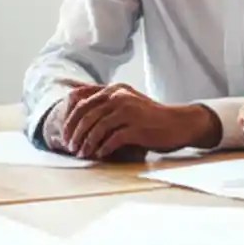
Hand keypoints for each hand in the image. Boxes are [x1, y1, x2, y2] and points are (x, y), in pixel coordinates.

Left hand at [60, 83, 217, 158]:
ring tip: (82, 154)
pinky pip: (113, 139)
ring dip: (86, 143)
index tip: (65, 134)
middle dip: (75, 133)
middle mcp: (120, 96)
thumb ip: (107, 102)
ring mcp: (129, 111)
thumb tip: (77, 105)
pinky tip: (100, 155)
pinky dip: (103, 148)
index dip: (70, 119)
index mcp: (115, 89)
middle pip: (86, 114)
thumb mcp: (127, 102)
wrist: (178, 123)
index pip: (82, 100)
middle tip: (70, 147)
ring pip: (97, 127)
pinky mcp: (138, 127)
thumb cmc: (150, 117)